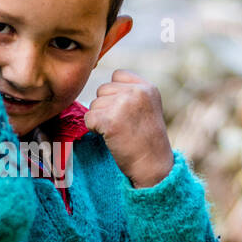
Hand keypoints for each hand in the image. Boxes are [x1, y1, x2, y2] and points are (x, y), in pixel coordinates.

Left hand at [82, 70, 174, 187]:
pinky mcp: (110, 120)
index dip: (115, 93)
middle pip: (103, 89)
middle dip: (106, 107)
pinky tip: (110, 137)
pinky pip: (89, 118)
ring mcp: (123, 105)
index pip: (117, 75)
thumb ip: (130, 93)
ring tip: (118, 132)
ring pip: (94, 104)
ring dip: (100, 119)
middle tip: (122, 125)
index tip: (125, 112)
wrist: (153, 166)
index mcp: (147, 87)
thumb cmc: (147, 141)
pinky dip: (94, 129)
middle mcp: (136, 92)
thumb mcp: (147, 108)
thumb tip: (102, 89)